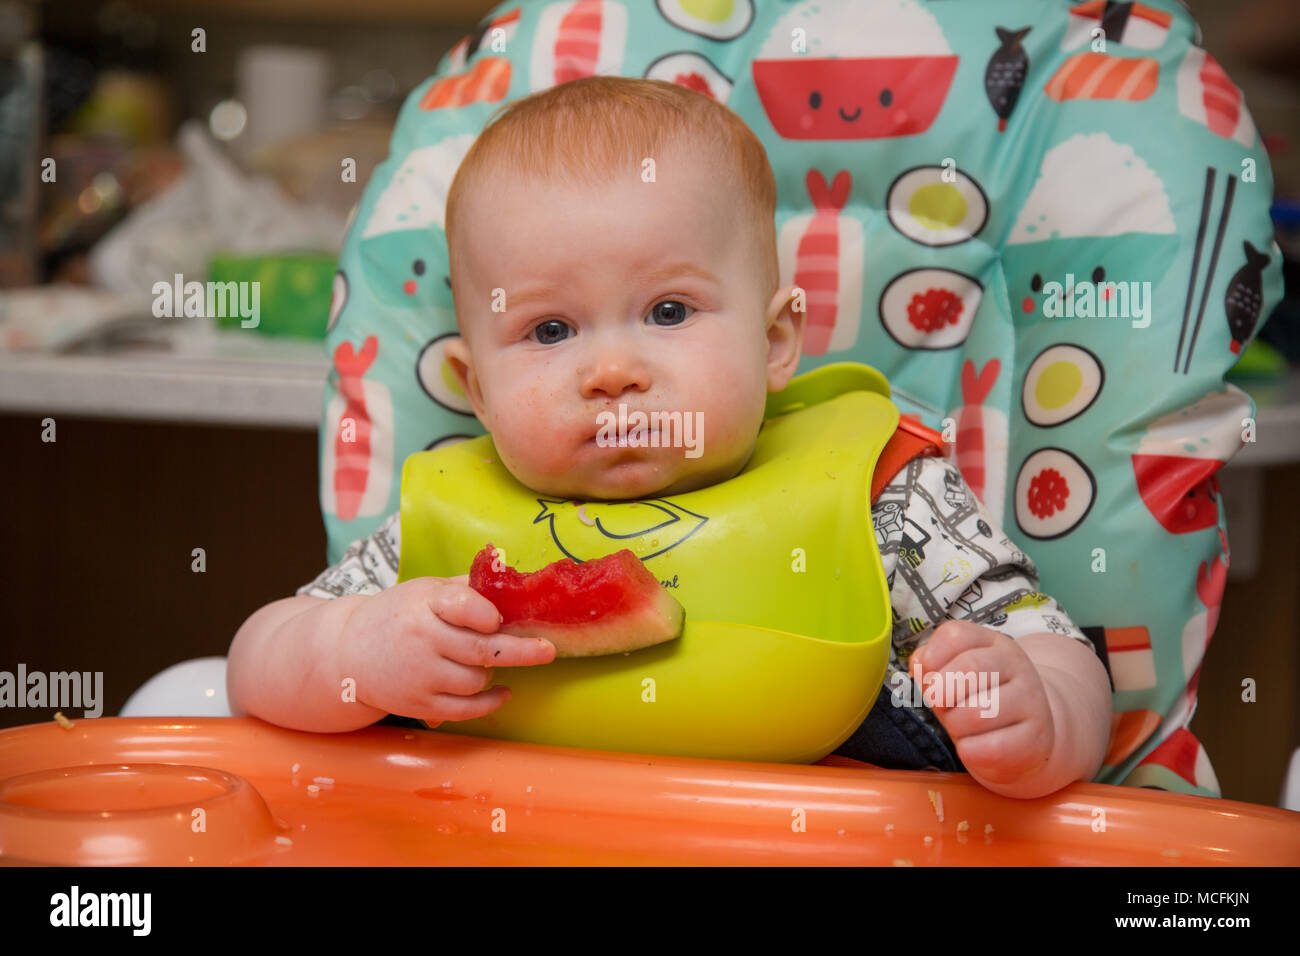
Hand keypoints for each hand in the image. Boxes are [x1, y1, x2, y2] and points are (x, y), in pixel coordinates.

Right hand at [338, 574, 555, 724]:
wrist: (348, 652)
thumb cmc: (399, 615)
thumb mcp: (426, 590)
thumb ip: (467, 588)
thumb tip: (516, 582)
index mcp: (424, 603)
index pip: (462, 606)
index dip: (487, 614)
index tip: (499, 619)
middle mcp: (422, 639)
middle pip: (482, 650)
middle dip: (521, 651)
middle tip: (547, 650)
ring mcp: (419, 675)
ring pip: (477, 680)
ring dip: (492, 672)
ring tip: (490, 662)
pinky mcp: (419, 704)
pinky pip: (466, 710)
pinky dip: (490, 702)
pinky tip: (502, 692)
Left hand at [910, 620, 1054, 786]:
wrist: (1026, 735)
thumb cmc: (977, 700)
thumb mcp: (953, 676)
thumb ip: (930, 666)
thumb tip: (919, 664)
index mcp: (991, 642)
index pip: (956, 634)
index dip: (931, 658)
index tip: (926, 679)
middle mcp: (1016, 664)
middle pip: (970, 667)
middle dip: (941, 692)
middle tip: (939, 705)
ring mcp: (1031, 699)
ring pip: (979, 711)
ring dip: (954, 724)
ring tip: (957, 727)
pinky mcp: (1037, 737)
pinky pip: (993, 747)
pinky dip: (970, 750)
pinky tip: (970, 747)